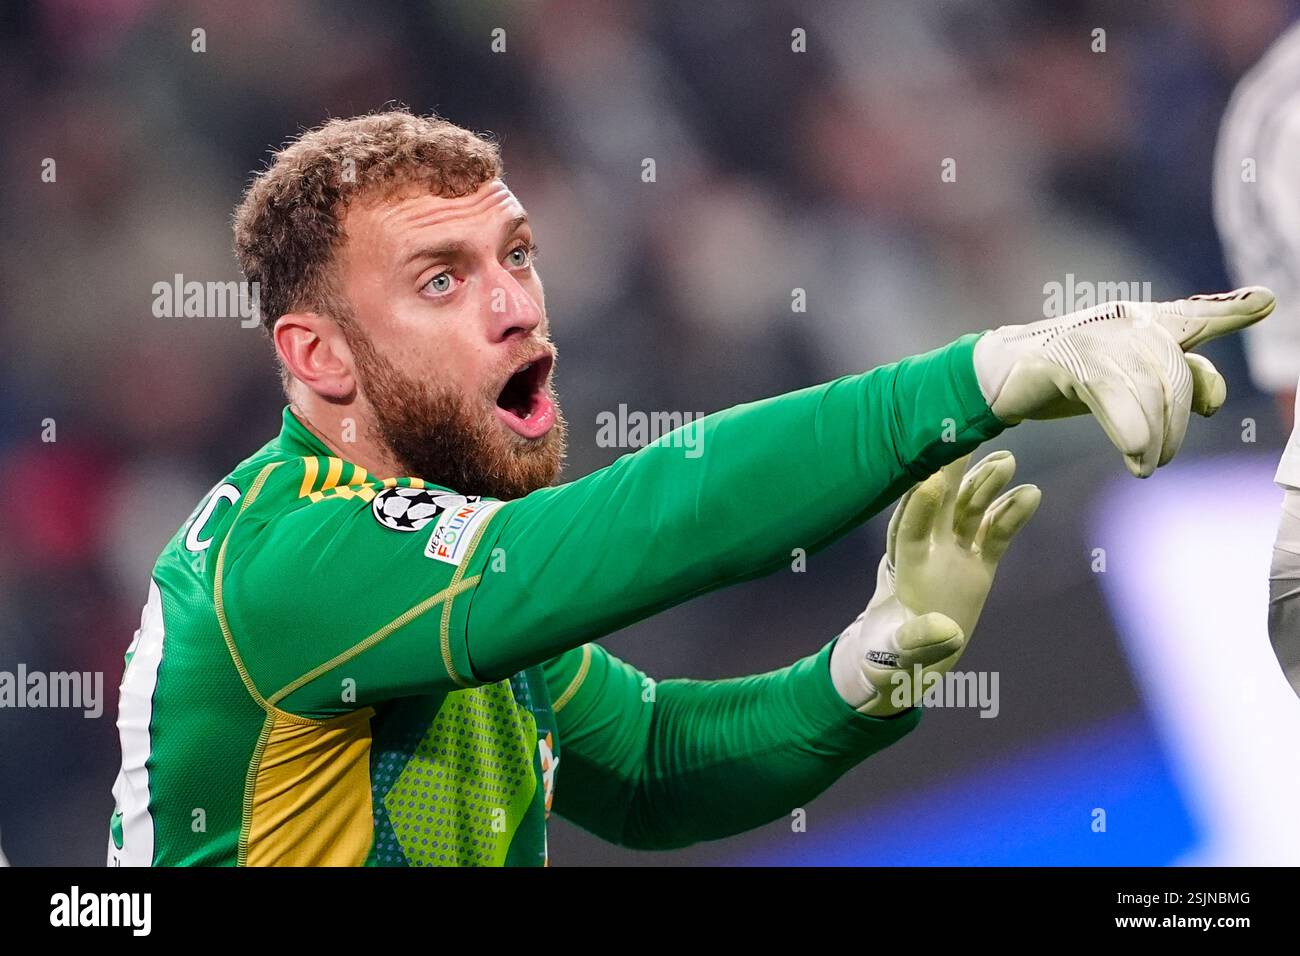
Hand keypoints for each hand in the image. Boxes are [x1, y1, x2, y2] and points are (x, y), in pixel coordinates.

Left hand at [829, 451, 1040, 715]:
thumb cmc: (889, 655)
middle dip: (950, 475)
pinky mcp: (978, 564)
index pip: (908, 532)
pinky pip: (996, 534)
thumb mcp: (896, 655)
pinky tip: (1032, 493)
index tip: (927, 482)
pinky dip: (1011, 515)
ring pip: (969, 512)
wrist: (907, 657)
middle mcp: (928, 553)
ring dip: (984, 487)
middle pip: (938, 507)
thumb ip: (917, 642)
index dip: (917, 510)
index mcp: (902, 570)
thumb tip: (945, 632)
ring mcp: (954, 554)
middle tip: (962, 438)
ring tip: (1005, 461)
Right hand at [973, 286, 1274, 476]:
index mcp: (1144, 322)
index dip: (1231, 312)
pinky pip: (1111, 393)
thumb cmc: (1070, 378)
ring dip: (1155, 435)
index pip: (1196, 318)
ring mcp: (1096, 336)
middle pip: (1175, 372)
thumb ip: (1172, 384)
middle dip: (1177, 423)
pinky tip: (1135, 453)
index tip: (1265, 302)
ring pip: (1148, 386)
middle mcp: (1125, 321)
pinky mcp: (1065, 357)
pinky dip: (1130, 428)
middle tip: (1161, 459)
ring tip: (1146, 464)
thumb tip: (1214, 402)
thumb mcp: (1127, 380)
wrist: (1003, 376)